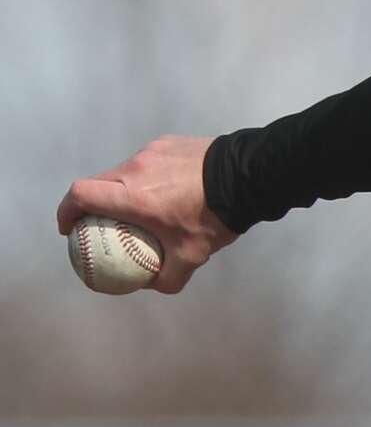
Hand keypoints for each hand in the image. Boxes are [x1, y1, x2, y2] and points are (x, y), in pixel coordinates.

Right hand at [56, 136, 237, 293]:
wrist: (249, 176)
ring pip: (123, 169)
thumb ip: (167, 277)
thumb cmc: (217, 216)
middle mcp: (136, 168)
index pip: (81, 195)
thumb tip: (151, 284)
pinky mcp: (170, 142)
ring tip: (136, 207)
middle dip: (91, 203)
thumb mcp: (192, 255)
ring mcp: (153, 151)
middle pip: (98, 182)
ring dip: (121, 188)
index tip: (70, 227)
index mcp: (133, 196)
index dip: (66, 210)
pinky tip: (165, 191)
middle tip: (99, 222)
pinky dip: (146, 176)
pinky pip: (148, 160)